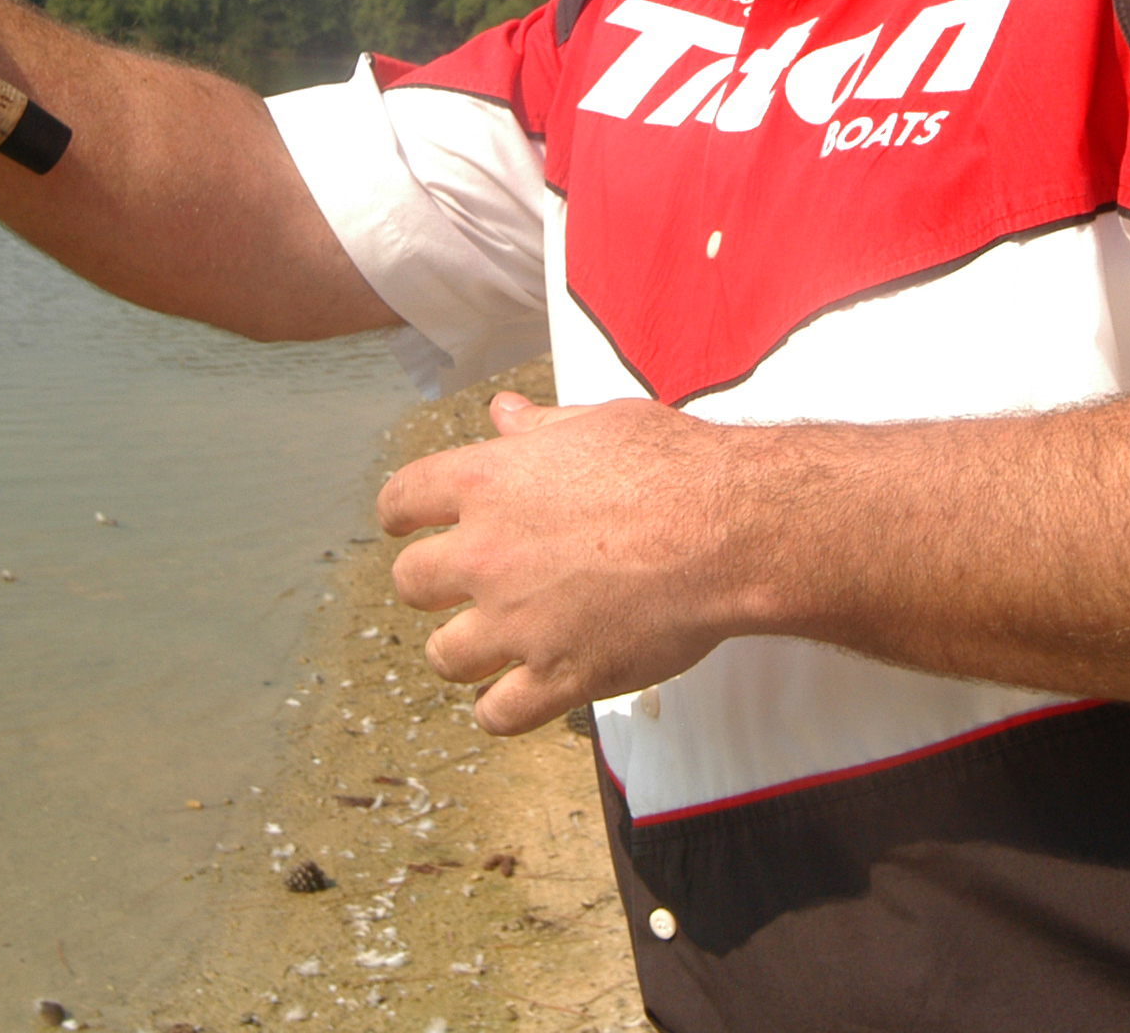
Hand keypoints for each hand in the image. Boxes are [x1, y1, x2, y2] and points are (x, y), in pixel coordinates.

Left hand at [379, 392, 753, 735]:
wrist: (727, 529)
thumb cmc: (674, 467)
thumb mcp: (598, 423)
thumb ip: (540, 427)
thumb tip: (504, 414)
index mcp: (488, 482)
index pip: (403, 499)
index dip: (402, 514)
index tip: (407, 525)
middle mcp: (487, 553)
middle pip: (411, 582)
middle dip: (431, 586)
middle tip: (463, 586)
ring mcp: (518, 622)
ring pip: (446, 655)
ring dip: (462, 651)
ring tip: (489, 647)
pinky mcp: (558, 676)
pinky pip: (498, 715)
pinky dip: (500, 711)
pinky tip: (515, 697)